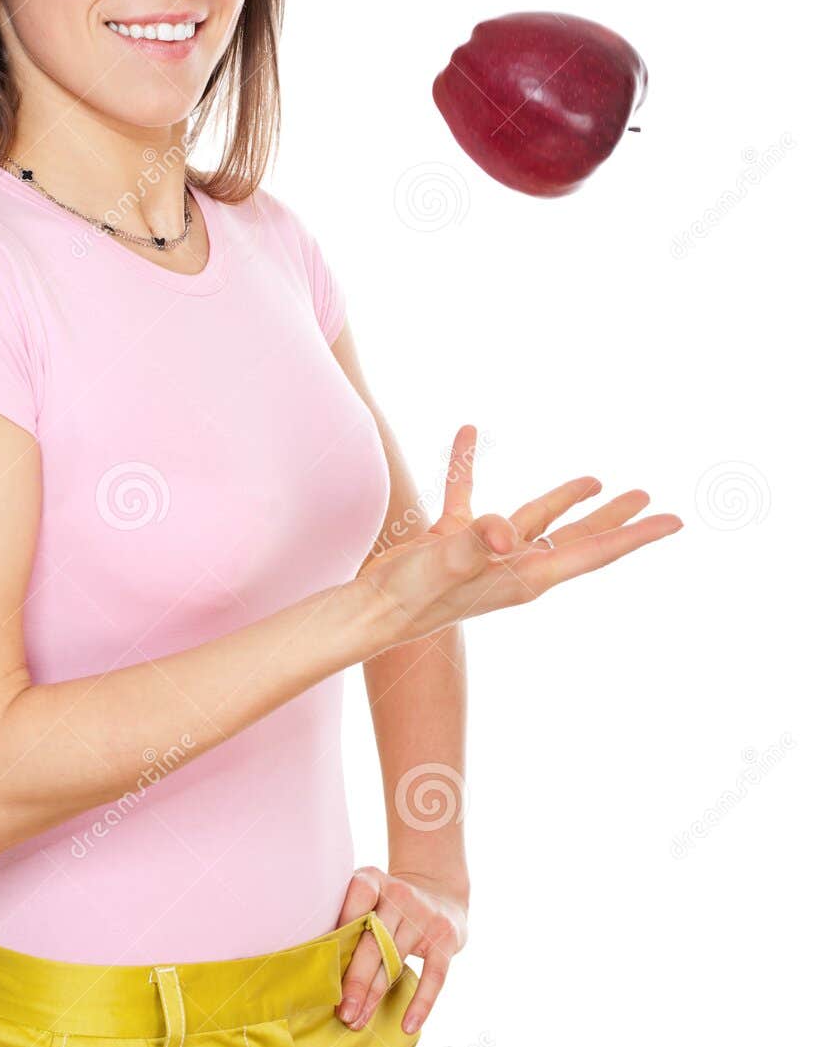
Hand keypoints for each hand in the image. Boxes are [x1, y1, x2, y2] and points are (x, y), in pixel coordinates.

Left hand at [334, 865, 467, 1033]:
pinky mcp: (445, 937)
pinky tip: (407, 1025)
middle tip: (342, 1012)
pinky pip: (434, 976)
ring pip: (396, 962)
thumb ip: (345, 919)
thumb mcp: (368, 897)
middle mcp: (399, 893)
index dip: (340, 931)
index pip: (354, 902)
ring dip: (375, 997)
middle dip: (355, 981)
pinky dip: (420, 1003)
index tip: (324, 965)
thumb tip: (315, 964)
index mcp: (373, 880)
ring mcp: (424, 915)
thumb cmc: (388, 906)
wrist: (439, 895)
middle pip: (372, 942)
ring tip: (358, 1022)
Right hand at [355, 422, 682, 647]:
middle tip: (649, 500)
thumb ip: (477, 541)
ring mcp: (484, 554)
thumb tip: (504, 530)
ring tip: (596, 480)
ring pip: (536, 520)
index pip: (594, 551)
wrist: (370, 611)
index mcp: (526, 574)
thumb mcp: (447, 563)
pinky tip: (467, 435)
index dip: (636, 536)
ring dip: (565, 499)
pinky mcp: (453, 542)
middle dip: (616, 521)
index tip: (675, 522)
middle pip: (578, 538)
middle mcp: (513, 565)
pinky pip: (468, 494)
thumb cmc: (411, 595)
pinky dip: (468, 466)